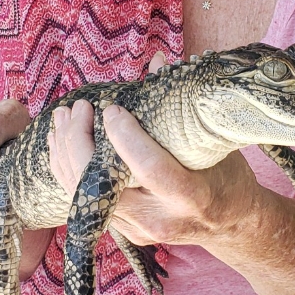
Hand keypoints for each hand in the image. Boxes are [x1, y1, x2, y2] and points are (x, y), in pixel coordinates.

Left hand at [48, 54, 259, 246]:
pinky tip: (61, 142)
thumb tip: (158, 61)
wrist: (233, 226)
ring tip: (62, 118)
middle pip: (106, 185)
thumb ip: (180, 107)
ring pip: (85, 195)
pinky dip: (68, 170)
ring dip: (67, 154)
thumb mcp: (212, 143)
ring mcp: (139, 230)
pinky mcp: (125, 232)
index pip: (151, 169)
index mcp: (192, 197)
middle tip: (79, 108)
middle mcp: (161, 219)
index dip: (126, 137)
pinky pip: (85, 200)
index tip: (111, 108)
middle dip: (83, 143)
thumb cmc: (228, 178)